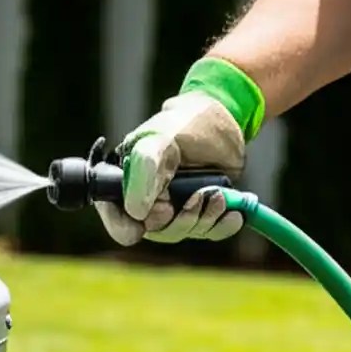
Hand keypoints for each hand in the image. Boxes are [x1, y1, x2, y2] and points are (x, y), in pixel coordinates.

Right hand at [96, 91, 246, 245]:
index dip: (128, 227)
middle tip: (201, 196)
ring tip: (220, 195)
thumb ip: (144, 171)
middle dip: (181, 220)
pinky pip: (207, 232)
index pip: (116, 218)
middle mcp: (146, 199)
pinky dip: (221, 227)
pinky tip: (234, 214)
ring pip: (182, 232)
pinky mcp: (200, 210)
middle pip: (155, 231)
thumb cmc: (184, 123)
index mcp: (126, 183)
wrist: (222, 119)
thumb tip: (137, 212)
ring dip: (204, 220)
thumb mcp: (161, 140)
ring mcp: (174, 206)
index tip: (154, 218)